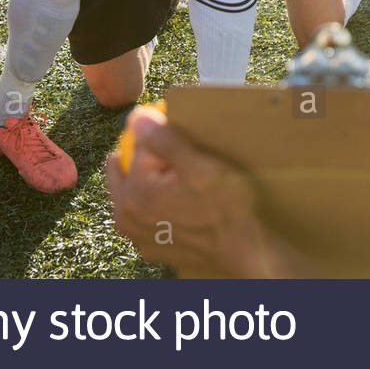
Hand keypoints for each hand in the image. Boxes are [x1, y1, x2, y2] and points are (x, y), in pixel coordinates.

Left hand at [106, 105, 263, 273]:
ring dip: (147, 180)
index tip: (187, 143)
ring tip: (179, 179)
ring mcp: (135, 236)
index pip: (139, 143)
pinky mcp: (149, 248)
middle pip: (125, 167)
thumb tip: (135, 118)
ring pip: (132, 192)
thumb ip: (165, 141)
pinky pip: (145, 215)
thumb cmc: (227, 207)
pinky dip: (155, 204)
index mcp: (134, 192)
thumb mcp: (202, 167)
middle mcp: (125, 216)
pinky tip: (179, 203)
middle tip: (178, 157)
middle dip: (145, 157)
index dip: (164, 136)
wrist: (244, 251)